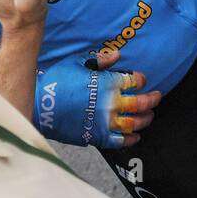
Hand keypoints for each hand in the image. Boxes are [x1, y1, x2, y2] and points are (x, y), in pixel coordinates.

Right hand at [34, 50, 161, 148]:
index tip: (142, 79)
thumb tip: (117, 56)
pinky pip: (120, 141)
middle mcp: (110, 103)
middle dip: (151, 99)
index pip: (133, 81)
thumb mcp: (77, 62)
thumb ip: (100, 60)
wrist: (40, 105)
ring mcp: (105, 122)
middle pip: (140, 103)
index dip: (140, 79)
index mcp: (107, 83)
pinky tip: (135, 135)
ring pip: (134, 123)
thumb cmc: (57, 80)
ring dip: (145, 119)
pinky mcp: (97, 137)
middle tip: (156, 97)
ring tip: (149, 116)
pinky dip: (130, 139)